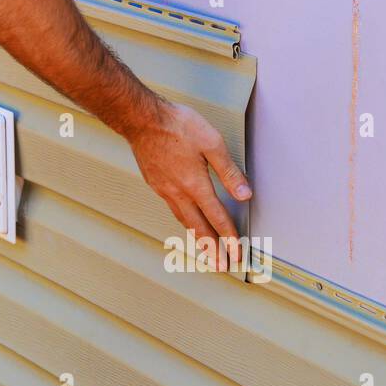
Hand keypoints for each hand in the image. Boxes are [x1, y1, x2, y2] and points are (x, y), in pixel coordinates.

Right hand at [129, 100, 251, 270]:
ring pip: (184, 221)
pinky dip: (183, 221)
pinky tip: (186, 221)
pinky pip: (173, 209)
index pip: (217, 217)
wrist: (141, 119)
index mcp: (196, 185)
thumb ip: (229, 171)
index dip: (229, 238)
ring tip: (205, 251)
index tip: (236, 254)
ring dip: (197, 238)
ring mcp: (165, 190)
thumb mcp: (211, 143)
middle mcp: (179, 193)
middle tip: (220, 266)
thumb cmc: (176, 125)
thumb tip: (245, 194)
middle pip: (199, 228)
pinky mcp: (155, 183)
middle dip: (212, 249)